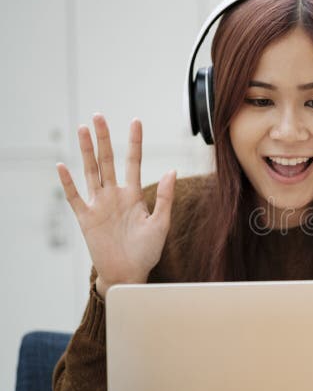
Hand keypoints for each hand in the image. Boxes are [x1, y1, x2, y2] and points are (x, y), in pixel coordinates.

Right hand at [56, 113, 176, 296]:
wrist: (130, 274)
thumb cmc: (147, 252)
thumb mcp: (161, 223)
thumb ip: (165, 197)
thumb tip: (172, 170)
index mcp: (134, 195)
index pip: (133, 162)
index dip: (134, 142)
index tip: (135, 121)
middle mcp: (114, 195)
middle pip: (108, 161)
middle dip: (104, 138)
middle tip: (99, 116)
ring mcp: (99, 205)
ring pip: (91, 172)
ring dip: (86, 151)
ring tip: (82, 129)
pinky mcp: (86, 219)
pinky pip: (75, 197)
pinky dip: (68, 182)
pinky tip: (62, 166)